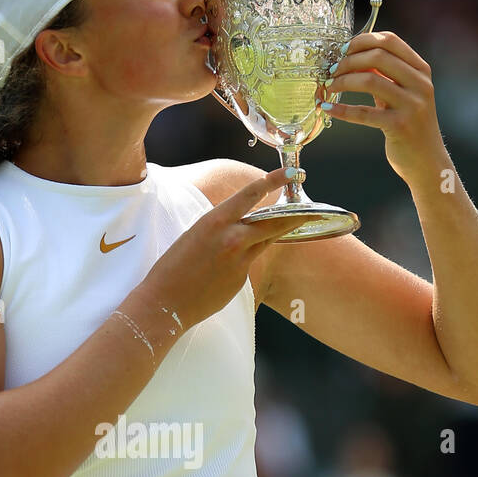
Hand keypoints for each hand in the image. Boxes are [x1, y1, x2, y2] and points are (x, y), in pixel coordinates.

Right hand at [142, 167, 305, 330]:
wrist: (166, 302)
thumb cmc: (172, 267)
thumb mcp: (195, 235)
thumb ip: (221, 227)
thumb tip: (239, 227)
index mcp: (216, 221)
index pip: (251, 194)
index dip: (273, 181)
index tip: (288, 173)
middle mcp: (233, 238)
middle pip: (274, 222)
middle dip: (295, 215)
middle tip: (311, 210)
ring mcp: (240, 261)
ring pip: (265, 242)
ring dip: (275, 234)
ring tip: (288, 227)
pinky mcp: (241, 279)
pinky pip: (248, 264)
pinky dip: (242, 262)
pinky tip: (220, 272)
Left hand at [319, 30, 448, 188]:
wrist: (427, 161)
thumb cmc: (409, 125)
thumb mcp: (403, 94)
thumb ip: (385, 75)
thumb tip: (352, 57)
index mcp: (421, 70)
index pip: (390, 41)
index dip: (362, 41)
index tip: (342, 50)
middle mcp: (420, 84)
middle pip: (378, 56)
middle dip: (349, 61)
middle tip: (331, 70)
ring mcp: (412, 105)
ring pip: (370, 81)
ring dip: (343, 82)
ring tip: (329, 87)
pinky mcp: (400, 126)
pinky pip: (364, 113)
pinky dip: (342, 110)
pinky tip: (328, 108)